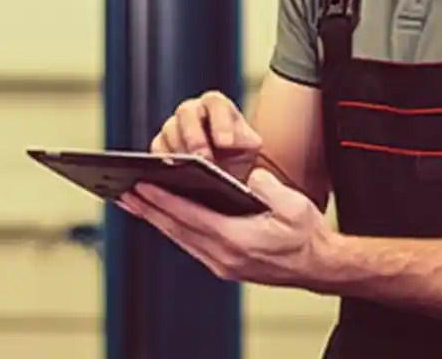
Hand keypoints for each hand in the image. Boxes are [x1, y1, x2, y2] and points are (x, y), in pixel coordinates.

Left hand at [118, 169, 333, 287]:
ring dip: (154, 219)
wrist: (319, 266)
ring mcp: (222, 264)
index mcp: (239, 239)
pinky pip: (189, 244)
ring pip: (179, 237)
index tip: (141, 185)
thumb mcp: (293, 205)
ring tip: (133, 201)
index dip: (163, 200)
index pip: (190, 216)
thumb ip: (268, 187)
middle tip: (122, 192)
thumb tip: (248, 174)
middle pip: (176, 228)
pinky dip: (171, 227)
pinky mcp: (223, 265)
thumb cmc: (307, 234)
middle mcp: (225, 256)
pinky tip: (160, 215)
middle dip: (148, 209)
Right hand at [151, 90, 261, 181]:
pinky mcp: (161, 144)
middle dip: (195, 137)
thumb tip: (233, 148)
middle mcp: (192, 111)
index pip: (215, 103)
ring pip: (170, 129)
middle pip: (187, 112)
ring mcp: (174, 126)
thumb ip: (245, 142)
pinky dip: (166, 160)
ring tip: (191, 172)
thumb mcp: (249, 148)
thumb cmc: (239, 155)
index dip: (220, 121)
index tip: (227, 144)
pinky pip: (158, 148)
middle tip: (204, 159)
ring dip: (180, 150)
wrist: (226, 171)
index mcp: (217, 105)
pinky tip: (176, 176)